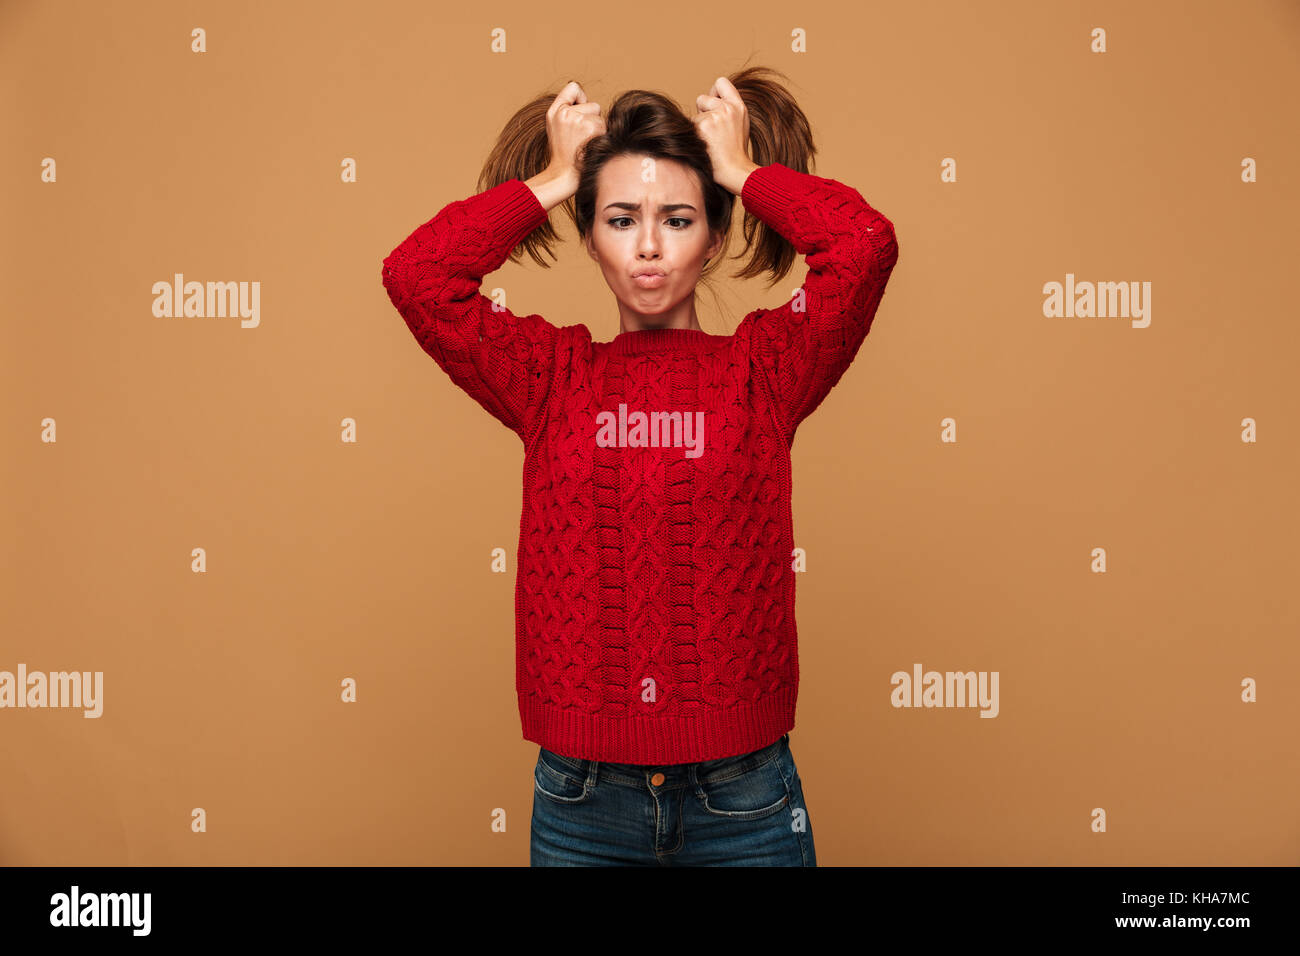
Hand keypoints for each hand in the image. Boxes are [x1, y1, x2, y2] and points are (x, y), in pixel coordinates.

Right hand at [544, 80, 604, 181]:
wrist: (565, 175)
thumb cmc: (564, 152)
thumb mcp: (557, 126)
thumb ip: (568, 109)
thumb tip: (584, 97)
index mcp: (555, 111)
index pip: (573, 87)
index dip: (580, 98)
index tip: (578, 112)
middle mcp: (565, 113)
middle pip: (592, 104)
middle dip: (591, 118)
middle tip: (580, 137)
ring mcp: (578, 120)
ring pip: (600, 116)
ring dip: (597, 128)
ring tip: (585, 143)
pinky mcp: (592, 128)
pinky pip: (605, 126)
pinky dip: (601, 135)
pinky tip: (591, 146)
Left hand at [693, 76, 757, 193]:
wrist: (734, 171)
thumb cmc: (734, 152)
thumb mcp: (740, 125)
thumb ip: (727, 110)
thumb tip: (707, 101)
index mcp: (738, 107)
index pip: (721, 83)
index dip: (714, 93)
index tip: (713, 105)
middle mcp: (727, 109)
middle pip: (702, 98)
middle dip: (703, 112)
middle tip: (712, 132)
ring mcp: (713, 118)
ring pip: (694, 116)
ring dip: (697, 127)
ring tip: (709, 143)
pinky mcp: (700, 127)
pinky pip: (687, 127)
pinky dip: (692, 137)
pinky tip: (702, 147)